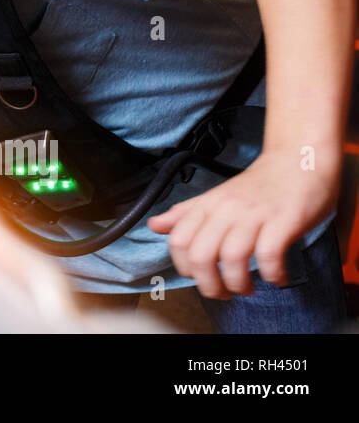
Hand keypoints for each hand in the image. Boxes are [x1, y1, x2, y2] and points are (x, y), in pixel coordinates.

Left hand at [147, 147, 337, 298]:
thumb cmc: (259, 185)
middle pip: (201, 256)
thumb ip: (186, 213)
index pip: (178, 242)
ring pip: (232, 259)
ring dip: (238, 284)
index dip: (185, 268)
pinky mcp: (284, 221)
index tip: (201, 277)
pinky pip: (269, 255)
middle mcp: (226, 209)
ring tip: (247, 288)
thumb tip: (154, 225)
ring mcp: (254, 214)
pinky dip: (272, 275)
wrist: (299, 160)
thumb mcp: (217, 196)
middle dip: (210, 285)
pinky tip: (277, 278)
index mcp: (207, 204)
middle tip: (223, 293)